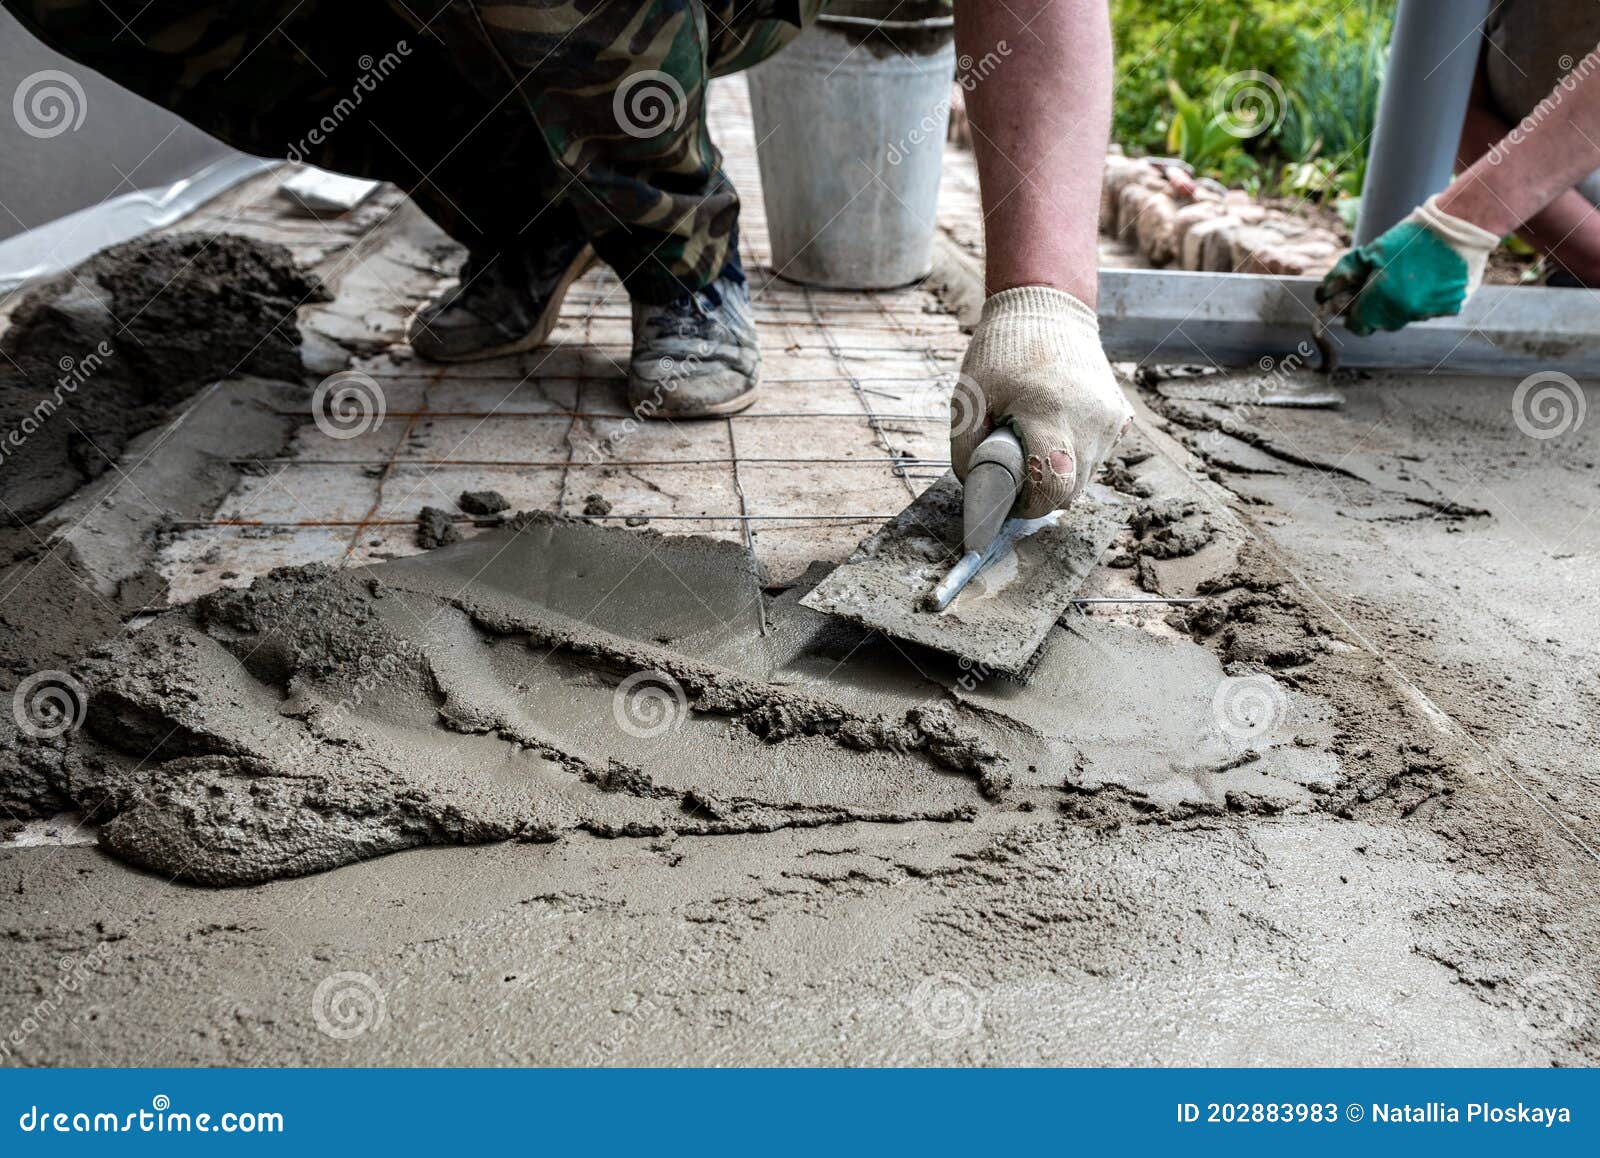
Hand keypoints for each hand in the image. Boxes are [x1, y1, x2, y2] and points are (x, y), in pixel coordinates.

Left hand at [951, 286, 1132, 519]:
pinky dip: (1075, 455)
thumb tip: (980, 494)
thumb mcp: (969, 401)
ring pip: (1086, 477)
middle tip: (1015, 469)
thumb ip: (968, 453)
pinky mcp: (1121, 417)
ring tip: (1034, 439)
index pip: (1052, 489)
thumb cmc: (1000, 354)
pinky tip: (1057, 427)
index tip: (1009, 498)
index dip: (1027, 505)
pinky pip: (1097, 456)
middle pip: (1071, 491)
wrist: (1047, 310)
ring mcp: (1111, 420)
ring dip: (1058, 473)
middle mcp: (1090, 421)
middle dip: (1040, 492)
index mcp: (1050, 414)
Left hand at [1317, 195, 1499, 334]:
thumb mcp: (1371, 252)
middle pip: (1380, 323)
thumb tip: (1322, 296)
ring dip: (1400, 303)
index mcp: (1381, 302)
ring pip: (1404, 317)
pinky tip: (1429, 278)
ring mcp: (1429, 314)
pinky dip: (1424, 299)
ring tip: (1409, 275)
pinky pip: (1427, 311)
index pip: (1357, 326)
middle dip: (1375, 307)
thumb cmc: (1411, 237)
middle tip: (1383, 282)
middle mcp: (1404, 314)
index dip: (1353, 312)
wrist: (1461, 226)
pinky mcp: (1450, 310)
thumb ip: (1344, 276)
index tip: (1355, 298)